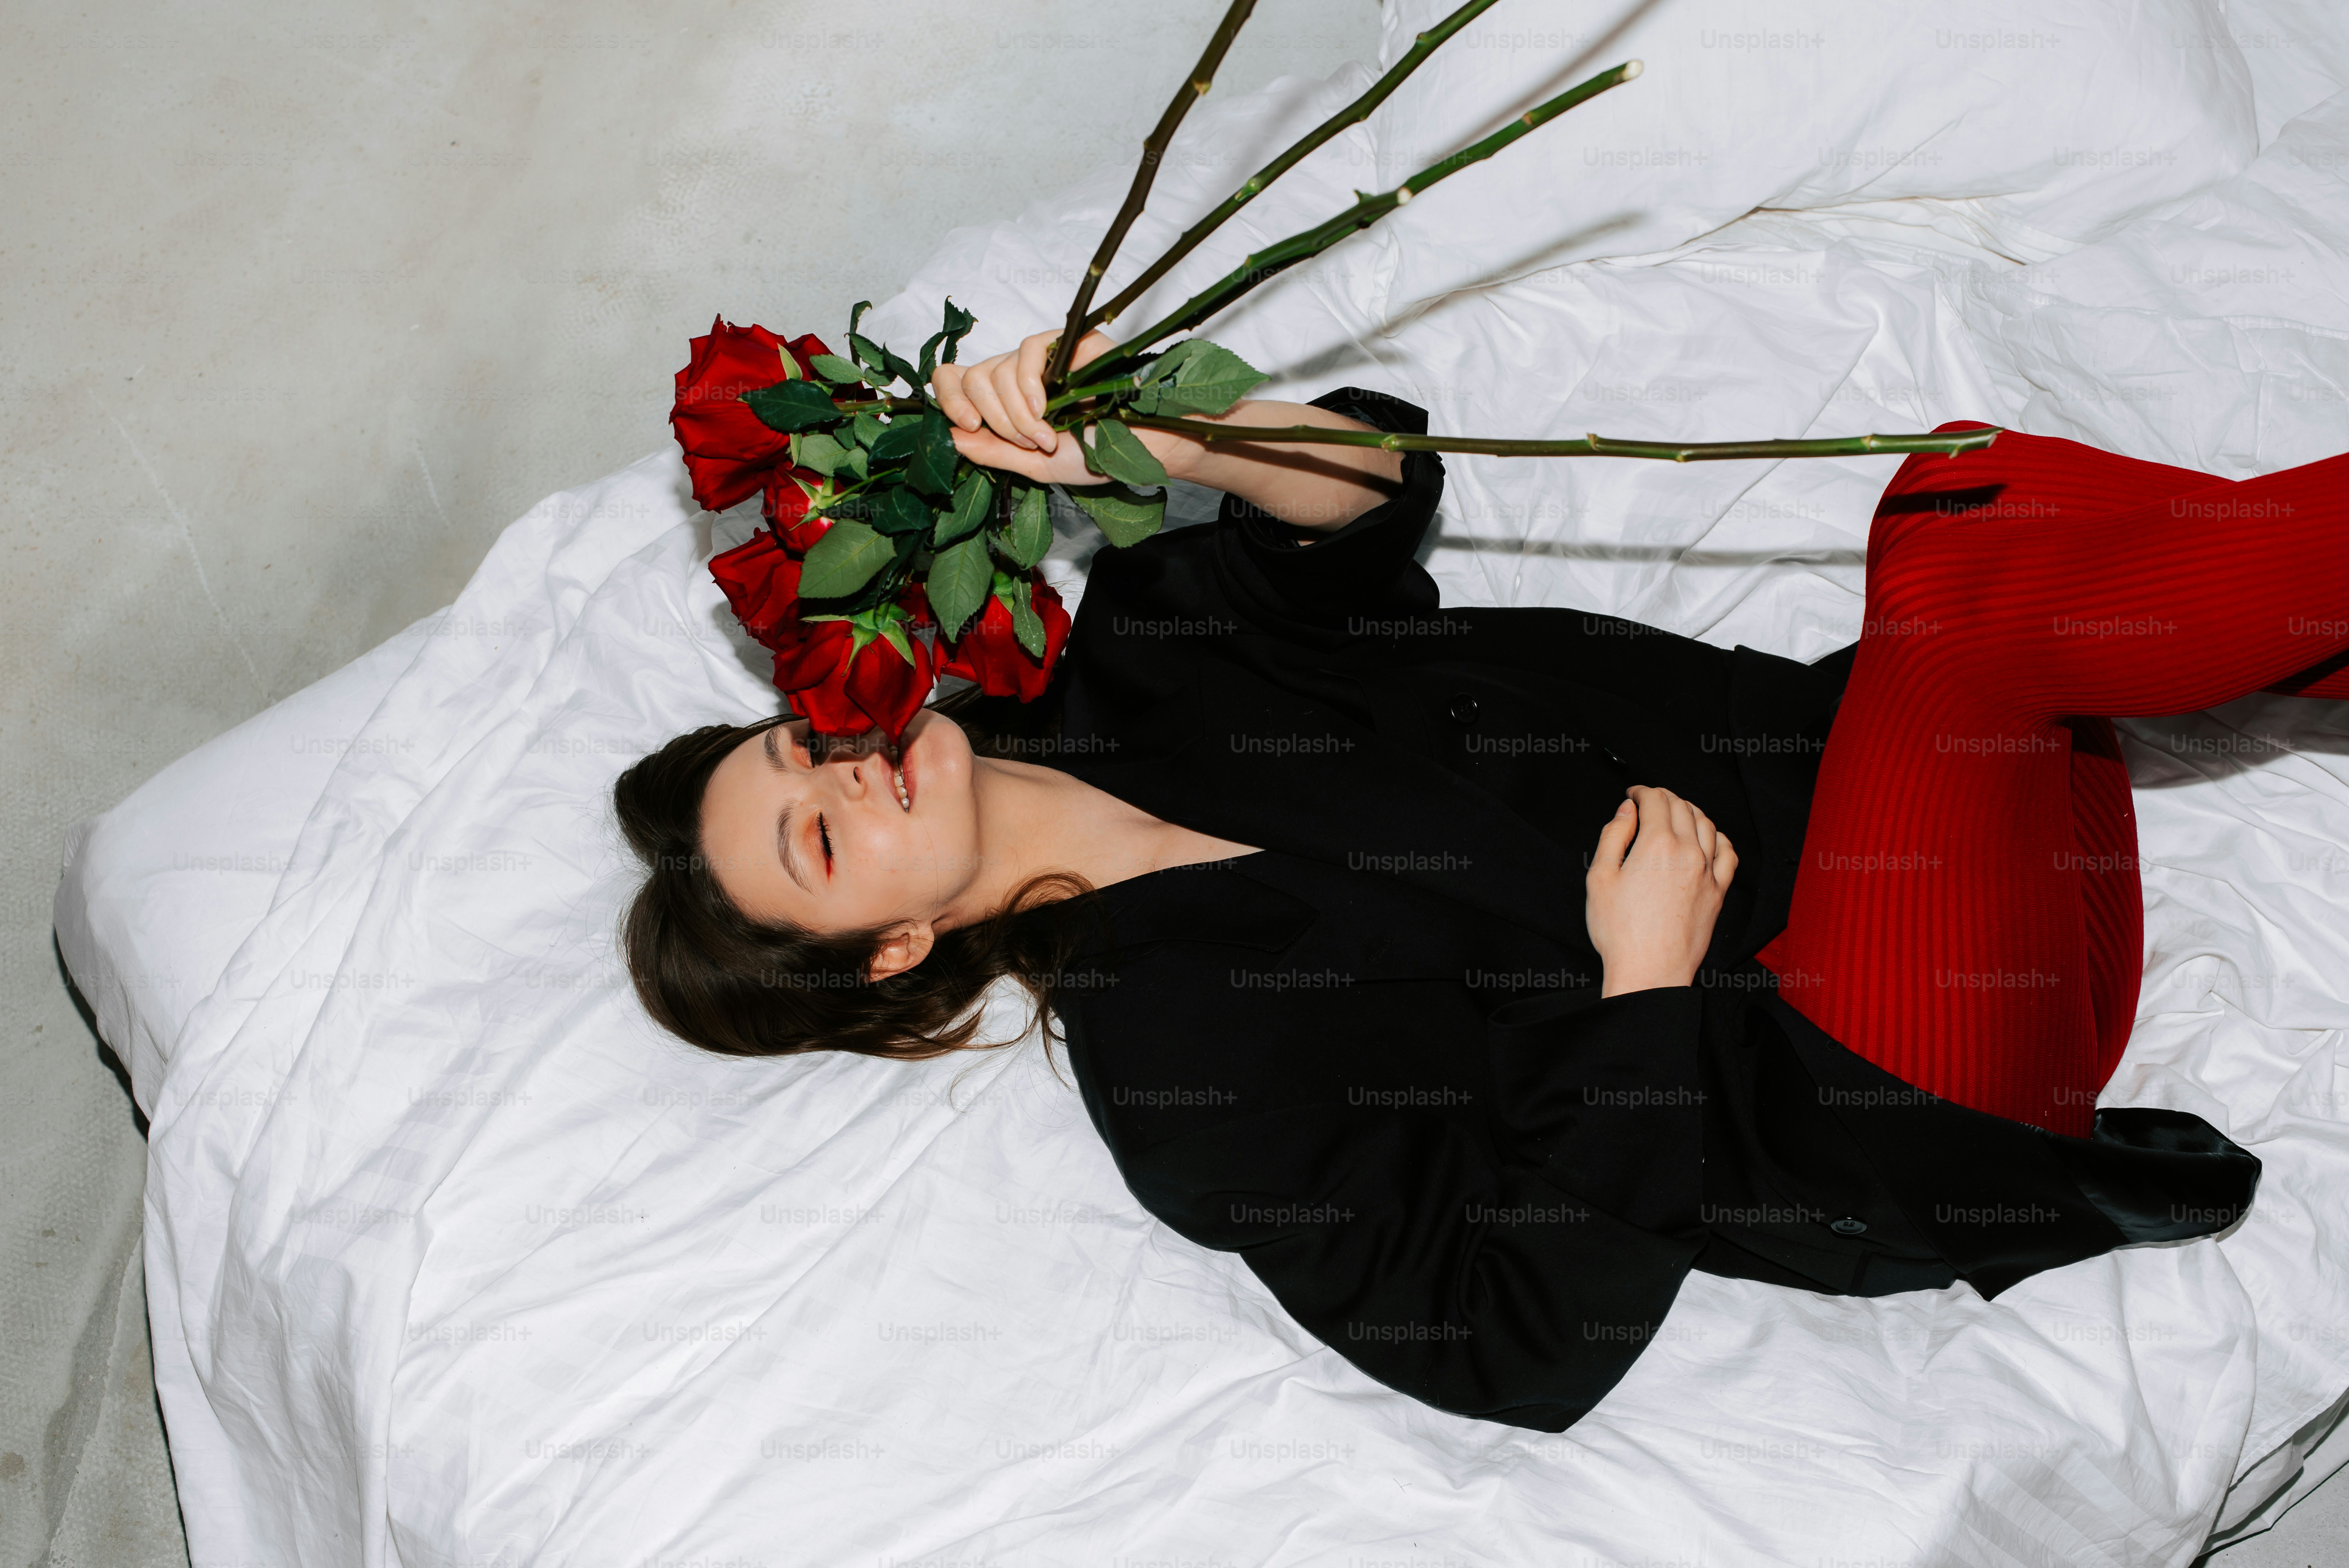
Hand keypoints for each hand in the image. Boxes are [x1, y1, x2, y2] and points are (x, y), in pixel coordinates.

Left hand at [931, 328, 1193, 486]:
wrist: (1140, 447)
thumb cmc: (1094, 456)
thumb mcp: (1034, 465)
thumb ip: (992, 451)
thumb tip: (949, 436)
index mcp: (1001, 402)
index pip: (953, 380)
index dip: (947, 397)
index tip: (966, 425)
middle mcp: (1014, 375)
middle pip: (972, 378)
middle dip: (996, 420)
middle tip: (1030, 443)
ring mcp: (1037, 358)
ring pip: (996, 371)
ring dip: (1018, 415)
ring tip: (1049, 436)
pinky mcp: (1061, 343)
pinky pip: (1025, 352)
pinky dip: (1029, 387)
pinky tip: (1048, 410)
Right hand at [1584, 785, 1735, 996]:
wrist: (1650, 971)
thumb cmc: (1621, 932)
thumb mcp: (1599, 877)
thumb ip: (1613, 835)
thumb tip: (1627, 811)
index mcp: (1657, 844)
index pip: (1655, 800)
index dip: (1641, 791)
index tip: (1633, 794)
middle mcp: (1688, 852)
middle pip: (1681, 806)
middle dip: (1664, 796)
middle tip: (1649, 800)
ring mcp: (1708, 872)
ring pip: (1706, 824)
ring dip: (1690, 810)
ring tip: (1676, 812)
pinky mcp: (1718, 892)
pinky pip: (1728, 853)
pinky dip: (1719, 837)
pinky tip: (1709, 838)